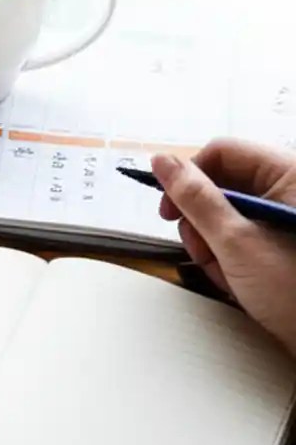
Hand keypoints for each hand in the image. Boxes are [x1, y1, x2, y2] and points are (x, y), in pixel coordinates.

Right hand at [152, 138, 295, 353]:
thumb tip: (162, 162)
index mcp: (290, 174)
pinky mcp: (280, 239)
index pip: (222, 153)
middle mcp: (289, 189)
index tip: (168, 210)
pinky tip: (235, 279)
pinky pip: (238, 233)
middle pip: (221, 183)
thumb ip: (195, 198)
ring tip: (222, 271)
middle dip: (201, 219)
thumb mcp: (235, 241)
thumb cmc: (293, 292)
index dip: (188, 177)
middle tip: (201, 250)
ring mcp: (284, 215)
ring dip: (211, 242)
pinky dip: (227, 255)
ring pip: (225, 211)